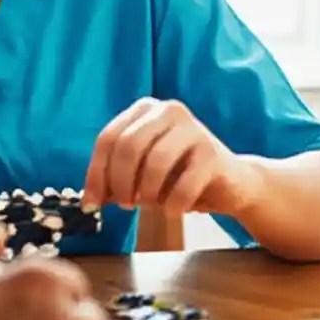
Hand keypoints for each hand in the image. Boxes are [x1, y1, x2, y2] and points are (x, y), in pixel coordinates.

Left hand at [83, 97, 262, 216]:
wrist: (231, 183)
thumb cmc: (178, 176)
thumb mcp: (140, 174)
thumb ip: (114, 180)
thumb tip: (88, 201)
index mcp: (144, 109)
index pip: (108, 138)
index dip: (95, 174)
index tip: (90, 204)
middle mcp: (168, 110)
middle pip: (128, 147)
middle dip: (120, 182)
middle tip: (124, 205)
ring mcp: (193, 128)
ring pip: (155, 163)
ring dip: (147, 193)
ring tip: (149, 204)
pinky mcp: (213, 152)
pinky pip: (183, 185)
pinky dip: (173, 204)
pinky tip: (173, 209)